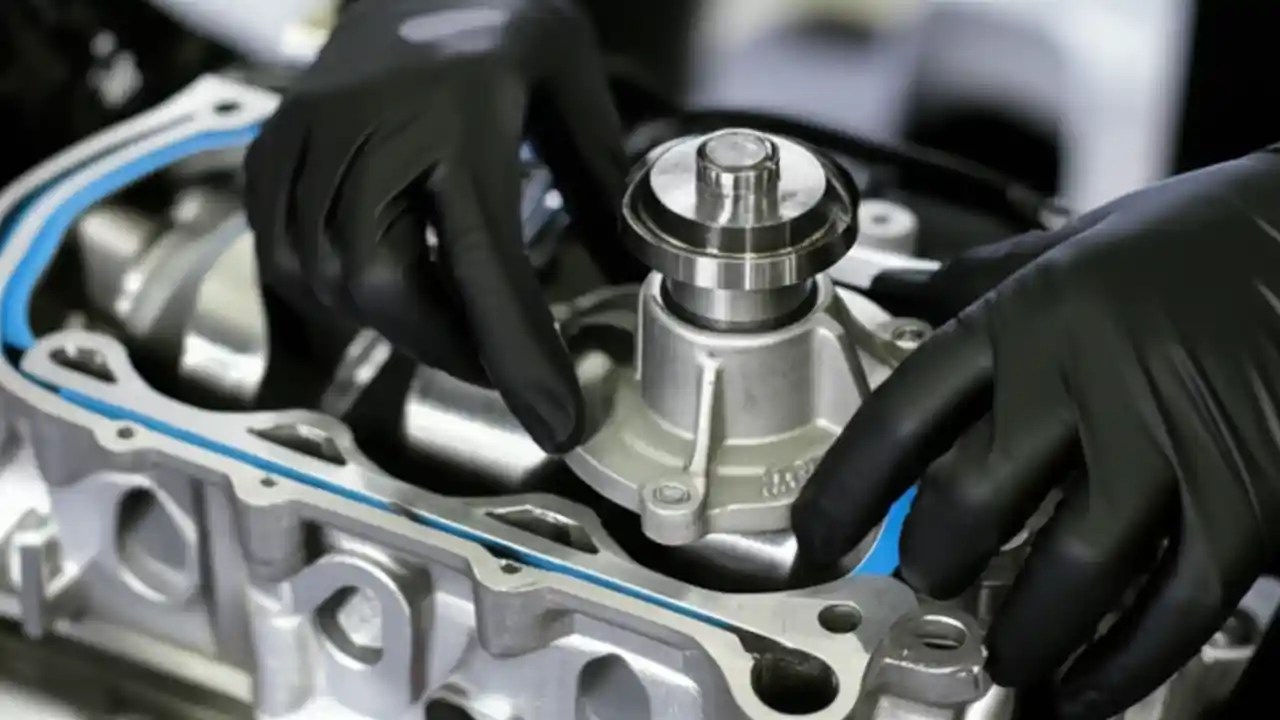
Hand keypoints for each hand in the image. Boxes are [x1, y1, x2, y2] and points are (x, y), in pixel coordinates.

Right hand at [245, 0, 627, 451]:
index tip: (556, 421)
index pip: (486, 264)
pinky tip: (383, 283)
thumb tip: (629, 268)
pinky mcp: (270, 149)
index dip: (521, 356)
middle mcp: (370, 132)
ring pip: (325, 278)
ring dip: (393, 322)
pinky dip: (331, 290)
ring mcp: (308, 139)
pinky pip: (282, 252)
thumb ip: (599, 173)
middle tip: (497, 364)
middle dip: (445, 346)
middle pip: (383, 285)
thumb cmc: (494, 12)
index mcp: (460, 118)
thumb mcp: (570, 74)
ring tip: (448, 320)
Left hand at [793, 148, 1279, 717]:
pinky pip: (1172, 604)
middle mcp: (1080, 378)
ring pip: (1066, 572)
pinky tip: (1089, 688)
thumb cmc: (1192, 241)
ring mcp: (1165, 440)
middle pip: (969, 503)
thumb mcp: (1069, 245)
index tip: (810, 542)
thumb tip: (893, 290)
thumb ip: (978, 279)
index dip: (843, 493)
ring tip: (1004, 660)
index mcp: (1024, 318)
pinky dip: (1124, 663)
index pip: (901, 417)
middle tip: (922, 590)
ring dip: (1021, 634)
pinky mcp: (1246, 495)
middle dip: (929, 566)